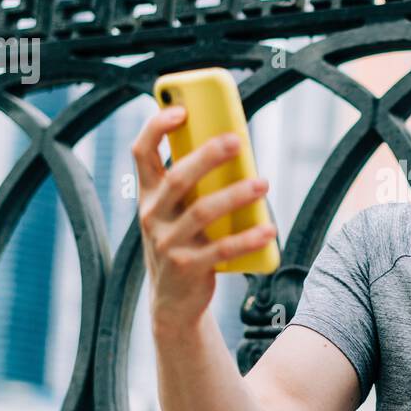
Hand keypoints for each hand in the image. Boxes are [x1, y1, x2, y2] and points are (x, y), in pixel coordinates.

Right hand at [131, 105, 276, 332]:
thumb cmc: (183, 243)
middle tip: (237, 140)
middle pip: (178, 178)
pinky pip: (221, 249)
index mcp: (149, 195)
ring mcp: (167, 243)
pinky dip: (247, 238)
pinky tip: (269, 228)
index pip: (141, 152)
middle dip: (207, 156)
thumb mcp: (178, 212)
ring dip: (235, 195)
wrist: (172, 301)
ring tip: (263, 183)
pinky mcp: (186, 268)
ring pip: (202, 212)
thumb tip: (235, 148)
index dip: (157, 127)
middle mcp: (152, 216)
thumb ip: (195, 184)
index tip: (181, 109)